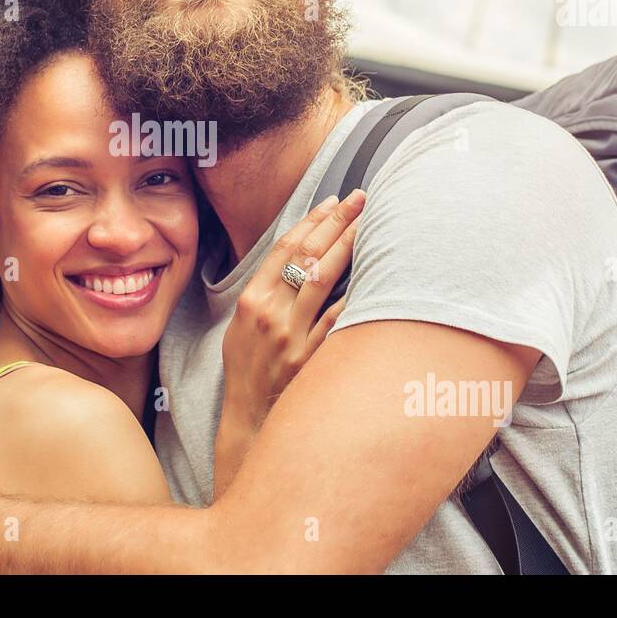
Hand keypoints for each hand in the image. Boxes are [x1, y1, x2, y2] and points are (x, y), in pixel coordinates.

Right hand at [214, 189, 364, 493]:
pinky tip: (375, 274)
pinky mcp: (311, 358)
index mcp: (251, 300)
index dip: (311, 220)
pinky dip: (355, 295)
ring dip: (349, 246)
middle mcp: (271, 314)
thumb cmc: (247, 368)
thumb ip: (266, 291)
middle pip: (307, 255)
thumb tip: (299, 256)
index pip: (285, 248)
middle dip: (336, 221)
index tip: (332, 200)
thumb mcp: (241, 325)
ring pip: (325, 280)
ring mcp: (292, 336)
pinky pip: (338, 319)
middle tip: (360, 198)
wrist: (250, 419)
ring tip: (370, 223)